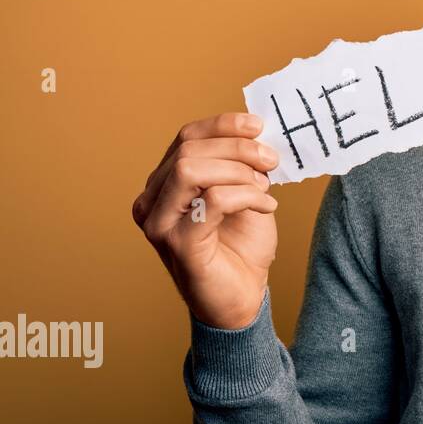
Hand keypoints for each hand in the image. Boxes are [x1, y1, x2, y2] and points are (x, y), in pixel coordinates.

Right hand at [133, 112, 279, 329]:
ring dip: (239, 171)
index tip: (258, 125)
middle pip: (189, 150)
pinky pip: (213, 201)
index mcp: (164, 185)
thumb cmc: (240, 247)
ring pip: (191, 170)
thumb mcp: (244, 193)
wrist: (242, 298)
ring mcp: (160, 224)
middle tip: (270, 160)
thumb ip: (240, 164)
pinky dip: (247, 196)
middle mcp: (151, 202)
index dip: (223, 125)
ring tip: (265, 187)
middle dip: (237, 147)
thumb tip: (256, 131)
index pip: (186, 138)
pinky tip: (266, 206)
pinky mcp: (179, 244)